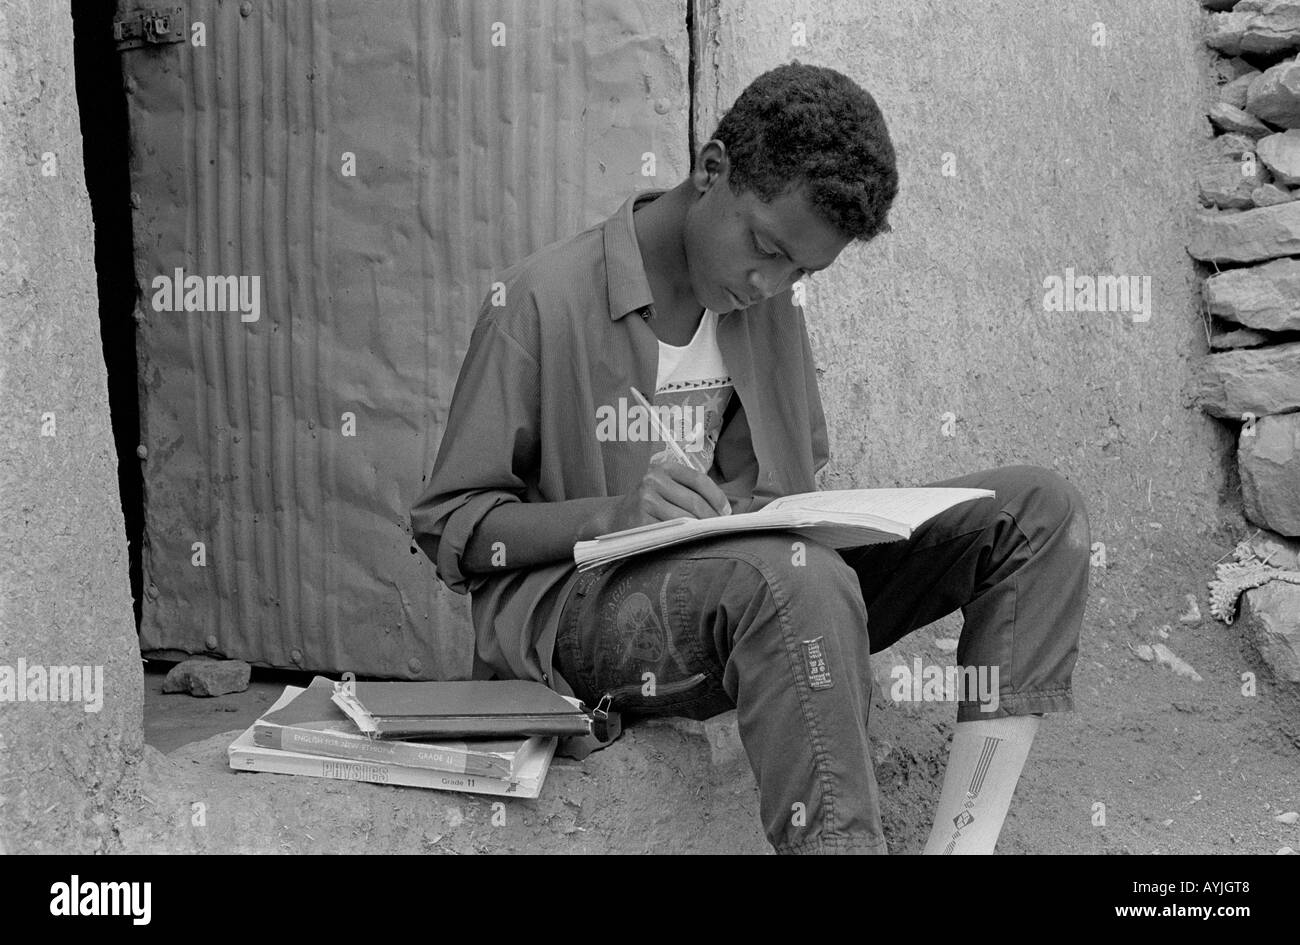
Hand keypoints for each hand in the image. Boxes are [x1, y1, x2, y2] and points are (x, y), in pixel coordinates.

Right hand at [604, 460, 731, 532]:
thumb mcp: (664, 487)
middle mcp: (653, 479)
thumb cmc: (648, 503)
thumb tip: (723, 509)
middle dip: (712, 517)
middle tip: (721, 529)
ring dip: (700, 529)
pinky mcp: (640, 520)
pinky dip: (684, 537)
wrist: (615, 517)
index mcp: (663, 467)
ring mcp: (645, 500)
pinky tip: (690, 541)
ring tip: (709, 535)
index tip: (727, 511)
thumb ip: (688, 490)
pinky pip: (670, 531)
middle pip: (694, 501)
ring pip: (684, 517)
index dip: (717, 496)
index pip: (699, 479)